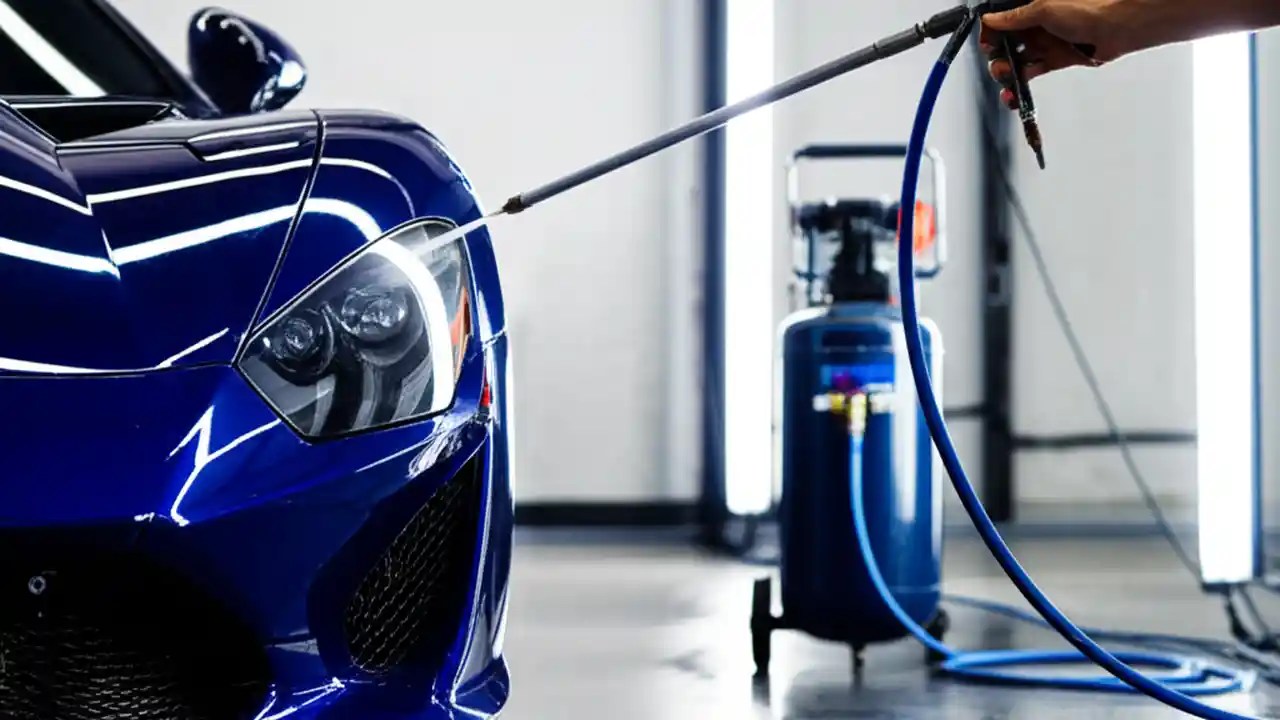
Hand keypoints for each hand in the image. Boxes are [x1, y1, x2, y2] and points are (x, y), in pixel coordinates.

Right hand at [981, 0, 1128, 108]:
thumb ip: (1014, 17)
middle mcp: (1037, 23)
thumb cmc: (1089, 7)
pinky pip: (1032, 73)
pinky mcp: (1055, 59)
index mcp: (1031, 6)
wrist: (1120, 25)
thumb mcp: (1043, 8)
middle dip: (997, 55)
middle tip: (1000, 63)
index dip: (991, 33)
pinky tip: (1012, 92)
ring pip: (1017, 60)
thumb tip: (990, 20)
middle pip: (1006, 43)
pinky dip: (1020, 84)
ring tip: (1007, 77)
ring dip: (1006, 72)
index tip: (987, 44)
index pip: (1001, 20)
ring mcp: (1046, 42)